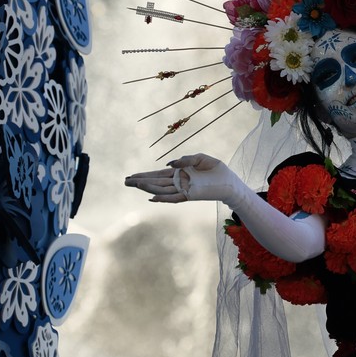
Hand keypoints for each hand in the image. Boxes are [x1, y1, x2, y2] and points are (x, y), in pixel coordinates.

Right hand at [124, 153, 240, 203]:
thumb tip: (169, 164)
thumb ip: (185, 160)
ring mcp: (183, 189)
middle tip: (125, 181)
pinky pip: (173, 198)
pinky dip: (163, 198)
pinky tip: (151, 197)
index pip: (158, 175)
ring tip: (133, 184)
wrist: (230, 181)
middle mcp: (178, 182)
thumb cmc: (216, 169)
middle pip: (155, 182)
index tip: (132, 176)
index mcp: (180, 172)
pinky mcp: (190, 195)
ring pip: (161, 189)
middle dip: (140, 181)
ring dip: (147, 187)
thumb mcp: (200, 158)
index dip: (145, 175)